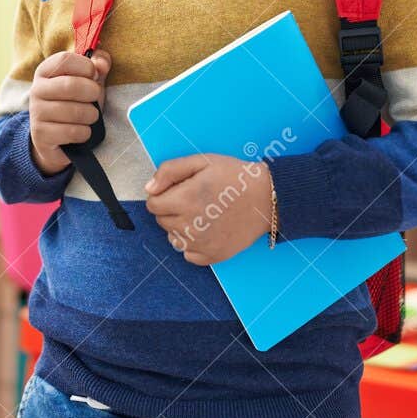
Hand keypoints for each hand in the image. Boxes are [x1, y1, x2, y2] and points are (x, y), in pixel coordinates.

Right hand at [28, 50, 111, 175]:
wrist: (57, 136)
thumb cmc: (76, 101)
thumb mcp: (88, 80)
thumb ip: (98, 65)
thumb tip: (102, 64)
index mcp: (45, 71)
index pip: (65, 60)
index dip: (87, 67)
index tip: (93, 76)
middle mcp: (36, 90)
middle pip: (71, 85)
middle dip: (93, 92)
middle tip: (95, 98)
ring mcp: (36, 113)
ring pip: (75, 112)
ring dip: (91, 115)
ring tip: (89, 116)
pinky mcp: (41, 135)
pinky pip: (73, 132)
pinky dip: (84, 133)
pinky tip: (80, 131)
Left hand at [144, 153, 272, 265]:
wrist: (267, 198)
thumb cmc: (234, 177)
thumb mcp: (202, 161)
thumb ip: (170, 171)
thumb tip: (149, 189)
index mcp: (185, 200)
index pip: (152, 205)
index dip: (162, 195)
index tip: (178, 191)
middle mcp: (190, 225)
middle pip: (162, 221)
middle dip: (172, 210)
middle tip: (195, 200)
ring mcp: (201, 244)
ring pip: (173, 239)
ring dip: (181, 228)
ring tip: (202, 214)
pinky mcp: (213, 256)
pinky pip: (188, 254)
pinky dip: (194, 244)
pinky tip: (208, 229)